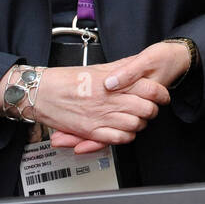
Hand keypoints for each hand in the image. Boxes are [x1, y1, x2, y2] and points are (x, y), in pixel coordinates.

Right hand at [32, 45, 183, 153]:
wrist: (43, 92)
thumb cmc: (66, 80)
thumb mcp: (97, 69)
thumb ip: (119, 69)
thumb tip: (135, 65)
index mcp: (113, 82)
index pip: (149, 89)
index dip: (160, 94)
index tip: (162, 96)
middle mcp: (110, 100)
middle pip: (146, 109)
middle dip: (151, 111)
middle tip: (149, 109)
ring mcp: (101, 117)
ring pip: (135, 125)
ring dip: (138, 125)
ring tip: (135, 120)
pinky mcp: (92, 131)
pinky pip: (119, 138)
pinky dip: (126, 137)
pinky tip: (124, 131)